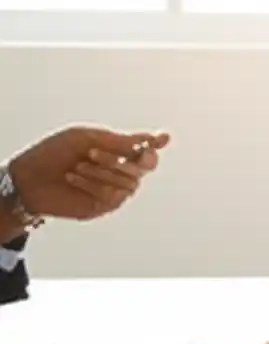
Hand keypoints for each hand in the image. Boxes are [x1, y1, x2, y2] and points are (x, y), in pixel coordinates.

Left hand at [7, 126, 169, 220]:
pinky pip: (113, 195)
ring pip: (130, 182)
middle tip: (92, 153)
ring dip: (102, 171)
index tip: (164, 137)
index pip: (145, 148)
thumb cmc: (53, 154)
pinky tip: (74, 178)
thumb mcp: (85, 138)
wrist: (29, 178)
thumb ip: (119, 141)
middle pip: (145, 166)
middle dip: (119, 159)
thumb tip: (149, 141)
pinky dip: (94, 184)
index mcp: (115, 151)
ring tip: (78, 166)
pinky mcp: (105, 205)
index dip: (156, 144)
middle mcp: (119, 170)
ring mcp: (114, 189)